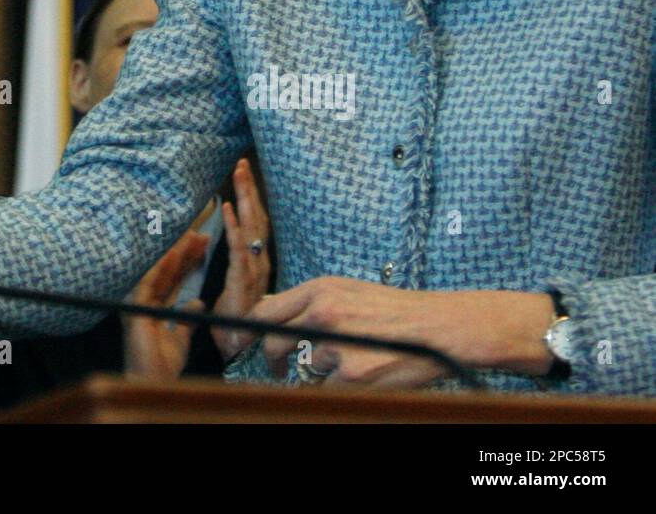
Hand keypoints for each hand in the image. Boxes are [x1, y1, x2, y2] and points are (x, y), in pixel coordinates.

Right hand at [122, 228, 209, 378]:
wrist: (153, 383)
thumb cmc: (163, 366)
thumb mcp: (182, 338)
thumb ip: (188, 317)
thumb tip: (198, 299)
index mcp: (155, 308)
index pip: (174, 279)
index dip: (189, 263)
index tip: (203, 246)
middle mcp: (145, 302)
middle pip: (168, 272)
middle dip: (185, 253)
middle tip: (201, 234)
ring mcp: (138, 303)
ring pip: (160, 272)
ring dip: (176, 254)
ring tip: (192, 237)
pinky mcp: (135, 308)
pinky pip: (151, 282)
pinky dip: (162, 268)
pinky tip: (175, 253)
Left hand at [212, 157, 272, 362]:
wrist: (241, 352)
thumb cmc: (236, 321)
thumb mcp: (231, 286)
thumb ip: (231, 263)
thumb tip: (212, 240)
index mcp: (255, 261)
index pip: (254, 222)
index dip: (249, 197)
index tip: (242, 172)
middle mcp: (259, 262)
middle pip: (256, 218)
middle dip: (248, 189)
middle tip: (241, 162)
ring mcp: (254, 271)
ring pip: (251, 227)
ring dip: (244, 198)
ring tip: (238, 173)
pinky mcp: (243, 282)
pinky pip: (238, 249)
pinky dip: (233, 227)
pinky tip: (226, 208)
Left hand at [246, 276, 452, 387]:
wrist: (436, 327)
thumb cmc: (391, 310)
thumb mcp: (346, 291)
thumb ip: (309, 301)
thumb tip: (269, 309)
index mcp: (319, 289)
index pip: (266, 310)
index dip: (250, 331)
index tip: (242, 342)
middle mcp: (322, 313)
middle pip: (275, 342)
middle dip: (273, 360)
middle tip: (276, 369)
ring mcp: (336, 344)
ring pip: (306, 369)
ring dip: (321, 372)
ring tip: (351, 361)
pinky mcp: (352, 375)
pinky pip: (328, 389)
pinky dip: (340, 388)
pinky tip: (362, 374)